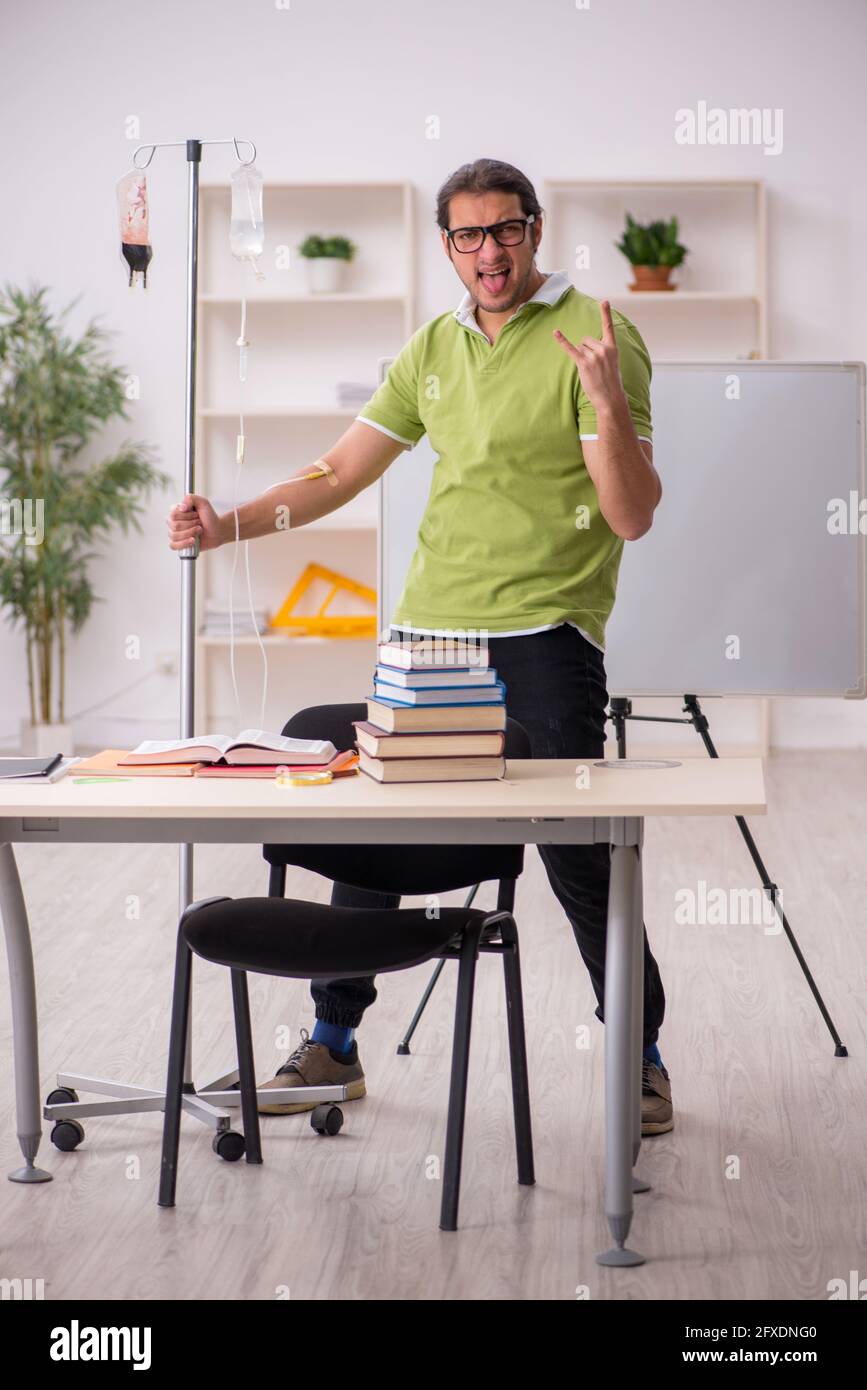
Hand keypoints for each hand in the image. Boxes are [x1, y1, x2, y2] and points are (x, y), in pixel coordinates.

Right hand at [166, 493, 223, 551]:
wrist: (217, 530)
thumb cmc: (209, 517)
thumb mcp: (203, 503)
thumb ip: (191, 498)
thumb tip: (182, 507)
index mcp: (176, 511)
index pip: (173, 514)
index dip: (187, 516)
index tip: (197, 515)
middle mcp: (173, 522)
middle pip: (175, 526)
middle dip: (191, 525)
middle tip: (199, 523)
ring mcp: (175, 533)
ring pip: (174, 536)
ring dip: (190, 533)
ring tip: (199, 531)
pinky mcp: (178, 544)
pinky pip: (173, 545)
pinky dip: (184, 543)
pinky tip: (193, 541)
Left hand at [553, 299, 626, 414]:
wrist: (610, 398)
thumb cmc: (610, 382)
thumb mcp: (611, 363)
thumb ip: (602, 351)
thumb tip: (584, 345)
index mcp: (612, 347)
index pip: (609, 327)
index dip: (606, 313)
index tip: (605, 300)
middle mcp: (603, 348)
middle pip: (586, 339)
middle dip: (586, 350)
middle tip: (594, 366)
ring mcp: (594, 356)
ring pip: (579, 347)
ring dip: (581, 357)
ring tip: (590, 370)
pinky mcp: (583, 363)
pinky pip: (571, 349)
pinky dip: (562, 341)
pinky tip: (555, 332)